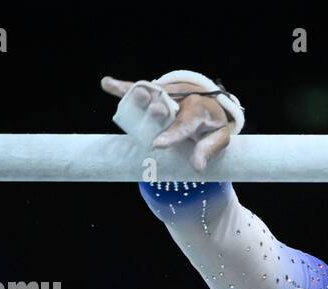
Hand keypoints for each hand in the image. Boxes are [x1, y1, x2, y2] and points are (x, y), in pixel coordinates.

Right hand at [101, 74, 236, 170]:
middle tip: (154, 112)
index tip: (158, 145)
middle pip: (167, 102)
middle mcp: (182, 98)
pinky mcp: (157, 91)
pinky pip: (139, 88)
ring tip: (117, 88)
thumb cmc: (212, 123)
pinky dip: (123, 87)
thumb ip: (209, 149)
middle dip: (158, 107)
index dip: (173, 134)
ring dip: (137, 93)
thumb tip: (197, 166)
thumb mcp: (220, 137)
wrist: (209, 102)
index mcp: (199, 109)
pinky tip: (107, 83)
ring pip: (151, 92)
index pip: (186, 123)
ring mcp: (168, 93)